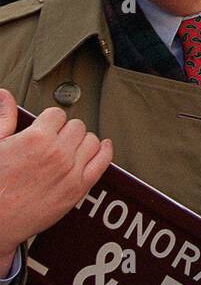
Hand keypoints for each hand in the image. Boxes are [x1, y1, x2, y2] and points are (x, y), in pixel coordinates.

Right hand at [0, 89, 112, 270]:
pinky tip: (103, 147)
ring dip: (82, 141)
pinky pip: (103, 162)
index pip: (57, 114)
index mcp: (37, 138)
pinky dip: (105, 151)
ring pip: (92, 141)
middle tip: (56, 139)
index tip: (46, 127)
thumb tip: (5, 95)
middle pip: (76, 126)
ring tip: (72, 146)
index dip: (50, 121)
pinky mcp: (79, 188)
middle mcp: (58, 153)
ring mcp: (71, 171)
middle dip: (66, 130)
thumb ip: (3, 117)